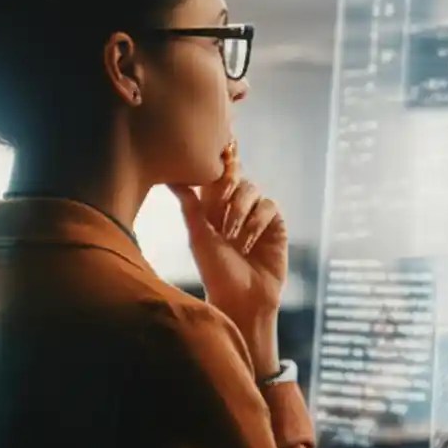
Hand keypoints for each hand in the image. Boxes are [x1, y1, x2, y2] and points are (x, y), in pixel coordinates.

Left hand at [169, 139, 286, 375]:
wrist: (243, 298)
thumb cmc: (215, 271)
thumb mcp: (198, 236)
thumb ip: (190, 205)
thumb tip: (172, 178)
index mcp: (211, 209)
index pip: (216, 176)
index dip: (219, 162)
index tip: (220, 149)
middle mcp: (235, 208)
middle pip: (236, 178)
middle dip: (229, 187)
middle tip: (222, 200)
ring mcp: (256, 216)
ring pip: (252, 190)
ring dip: (240, 212)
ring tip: (232, 238)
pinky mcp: (275, 225)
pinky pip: (269, 206)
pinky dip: (257, 222)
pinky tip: (249, 242)